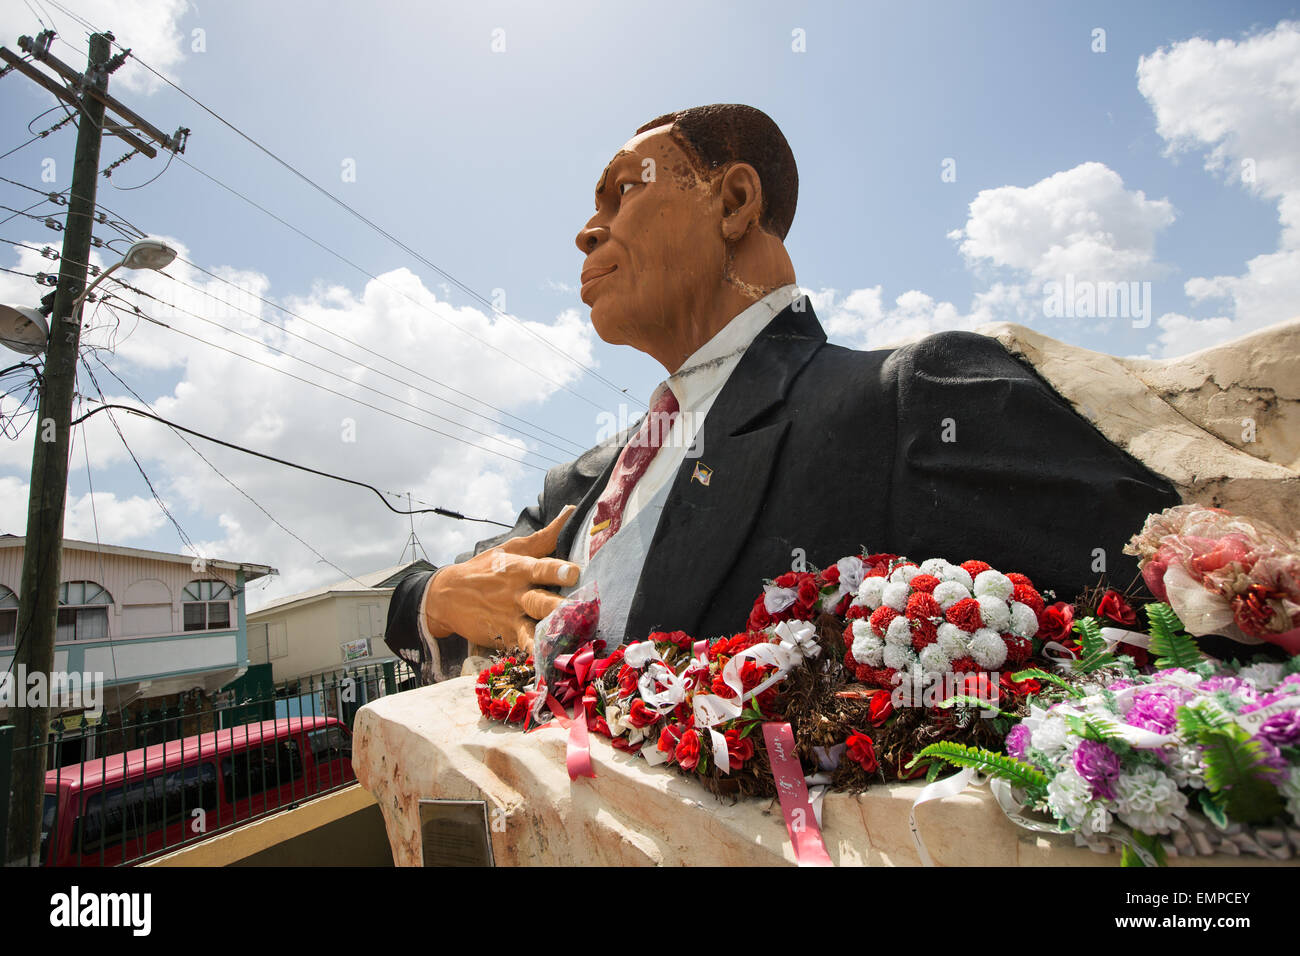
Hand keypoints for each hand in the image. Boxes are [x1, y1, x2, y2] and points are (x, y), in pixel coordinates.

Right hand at [422, 505, 579, 653]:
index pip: (541, 568)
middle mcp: (517, 594)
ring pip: (534, 627)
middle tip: (582, 609)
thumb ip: (545, 536)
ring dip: (552, 633)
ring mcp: (512, 618)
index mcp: (520, 569)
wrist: (447, 596)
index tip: (575, 572)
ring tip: (572, 639)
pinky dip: (535, 654)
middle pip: (541, 601)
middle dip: (560, 606)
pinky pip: (524, 646)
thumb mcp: (511, 549)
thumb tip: (572, 510)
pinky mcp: (506, 637)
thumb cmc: (486, 569)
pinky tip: (548, 663)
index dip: (558, 570)